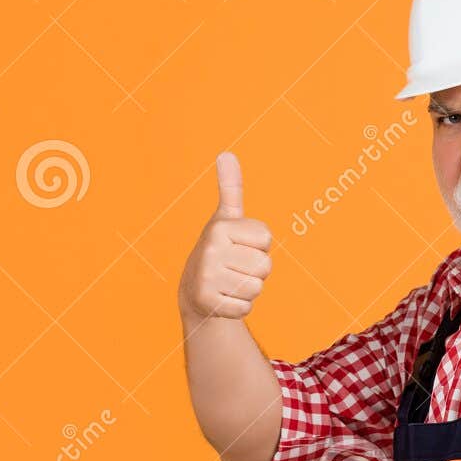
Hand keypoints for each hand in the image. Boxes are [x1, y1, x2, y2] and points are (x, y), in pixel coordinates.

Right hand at [178, 152, 273, 320]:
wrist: (194, 290)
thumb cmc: (219, 249)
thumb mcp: (225, 218)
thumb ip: (231, 188)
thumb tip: (226, 153)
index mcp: (220, 227)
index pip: (266, 240)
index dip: (259, 247)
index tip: (239, 246)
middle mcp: (211, 250)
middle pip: (265, 266)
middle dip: (256, 270)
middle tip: (234, 267)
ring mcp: (208, 277)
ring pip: (257, 288)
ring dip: (248, 289)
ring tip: (229, 282)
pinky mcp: (208, 303)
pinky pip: (246, 307)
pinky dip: (239, 306)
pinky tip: (223, 298)